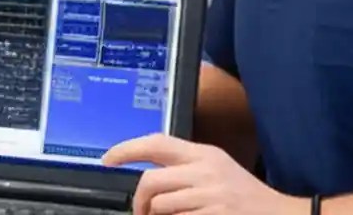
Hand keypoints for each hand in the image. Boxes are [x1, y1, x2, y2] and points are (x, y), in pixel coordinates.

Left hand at [103, 134, 306, 214]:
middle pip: (150, 180)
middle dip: (139, 201)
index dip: (126, 149)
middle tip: (142, 212)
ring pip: (161, 206)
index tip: (108, 159)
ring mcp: (212, 195)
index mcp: (205, 154)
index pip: (157, 143)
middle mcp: (207, 171)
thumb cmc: (245, 198)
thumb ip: (184, 170)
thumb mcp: (216, 171)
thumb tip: (147, 182)